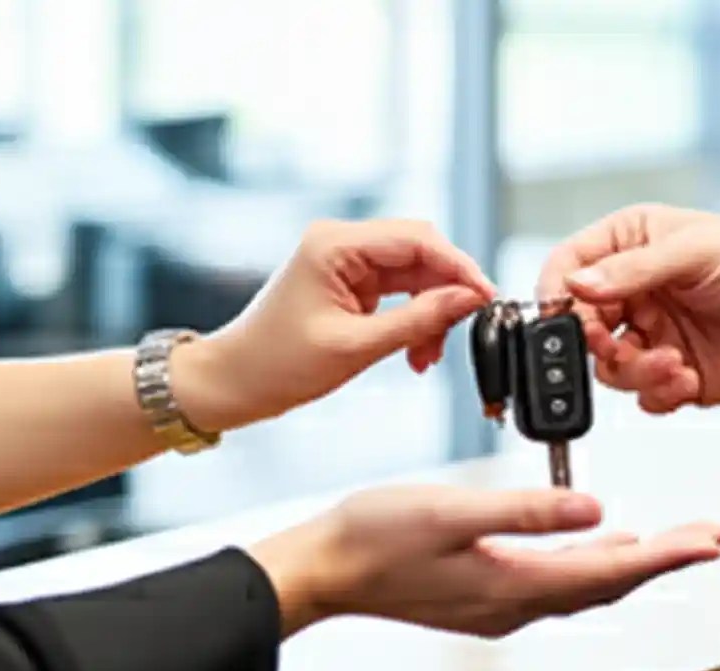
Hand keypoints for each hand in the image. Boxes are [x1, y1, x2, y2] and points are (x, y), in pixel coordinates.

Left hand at [175, 220, 496, 430]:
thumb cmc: (277, 364)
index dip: (459, 267)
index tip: (485, 296)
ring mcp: (346, 263)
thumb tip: (468, 300)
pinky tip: (416, 351)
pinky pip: (400, 292)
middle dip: (446, 293)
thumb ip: (418, 321)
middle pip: (421, 252)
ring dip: (431, 313)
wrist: (234, 383)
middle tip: (462, 329)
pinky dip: (414, 320)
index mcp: (334, 244)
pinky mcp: (350, 284)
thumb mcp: (356, 347)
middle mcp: (341, 244)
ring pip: (415, 275)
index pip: (417, 239)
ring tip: (427, 355)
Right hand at [247, 484, 719, 637]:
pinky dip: (589, 561)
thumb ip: (527, 510)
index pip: (610, 572)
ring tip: (671, 542)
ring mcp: (499, 603)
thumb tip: (594, 507)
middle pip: (608, 583)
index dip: (666, 556)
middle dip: (663, 560)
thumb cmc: (374, 537)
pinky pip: (557, 580)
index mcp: (513, 585)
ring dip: (631, 561)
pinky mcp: (484, 592)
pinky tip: (597, 540)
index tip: (709, 541)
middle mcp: (514, 604)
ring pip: (584, 583)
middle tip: (707, 539)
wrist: (323, 568)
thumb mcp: (452, 510)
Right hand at [536, 204, 719, 413]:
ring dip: (633, 371)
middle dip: (596, 342)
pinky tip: (687, 378)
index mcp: (635, 243)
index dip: (560, 291)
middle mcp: (637, 289)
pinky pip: (639, 394)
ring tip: (670, 365)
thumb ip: (631, 270)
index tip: (565, 317)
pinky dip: (656, 392)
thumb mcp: (696, 253)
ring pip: (607, 366)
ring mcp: (653, 333)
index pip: (570, 264)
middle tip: (616, 347)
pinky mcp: (672, 374)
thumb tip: (576, 283)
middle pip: (579, 323)